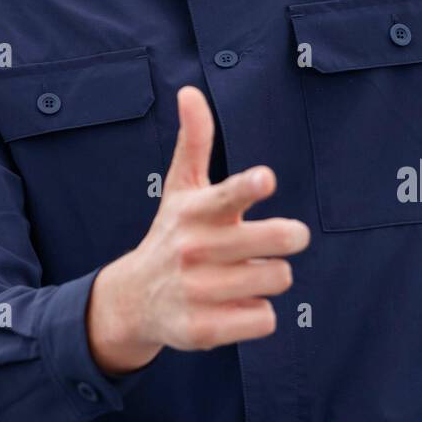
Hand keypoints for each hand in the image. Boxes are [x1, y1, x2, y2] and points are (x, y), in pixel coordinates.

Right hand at [89, 85, 309, 369]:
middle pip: (276, 242)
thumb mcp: (180, 188)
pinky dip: (258, 314)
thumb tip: (190, 91)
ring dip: (269, 277)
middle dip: (288, 237)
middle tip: (286, 237)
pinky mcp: (203, 330)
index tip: (265, 179)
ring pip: (277, 280)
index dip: (248, 187)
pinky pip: (265, 319)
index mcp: (194, 212)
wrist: (133, 300)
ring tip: (245, 274)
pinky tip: (235, 304)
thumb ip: (195, 140)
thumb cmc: (172, 234)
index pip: (226, 196)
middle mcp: (194, 250)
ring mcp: (197, 292)